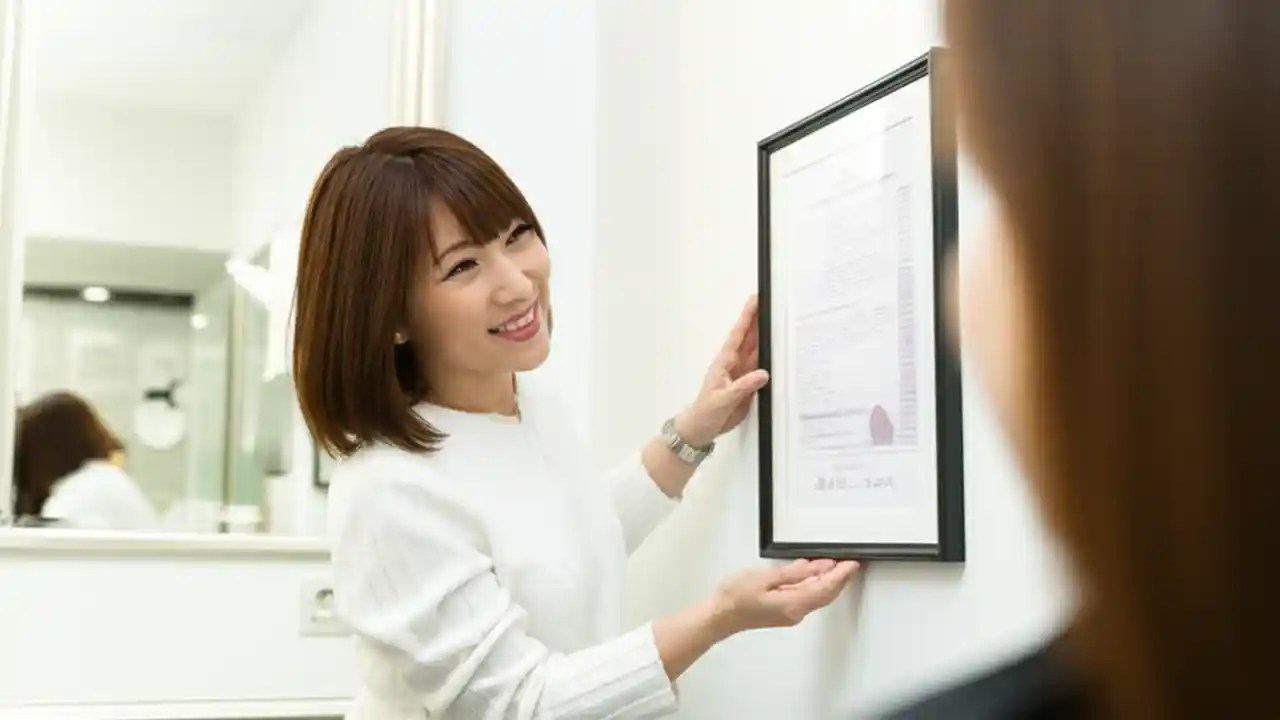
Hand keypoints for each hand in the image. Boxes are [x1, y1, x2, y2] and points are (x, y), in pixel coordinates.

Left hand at [674, 295, 768, 446]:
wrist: (703, 428)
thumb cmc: (707, 412)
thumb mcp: (723, 400)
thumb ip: (743, 386)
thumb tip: (764, 373)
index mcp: (725, 362)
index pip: (738, 335)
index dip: (747, 317)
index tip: (755, 300)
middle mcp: (735, 363)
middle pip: (750, 338)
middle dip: (759, 320)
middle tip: (771, 303)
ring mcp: (742, 373)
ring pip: (756, 350)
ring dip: (766, 336)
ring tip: (778, 321)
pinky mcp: (748, 384)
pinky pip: (761, 367)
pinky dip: (769, 358)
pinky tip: (778, 350)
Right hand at [709, 558, 859, 636]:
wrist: (719, 617)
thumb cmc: (736, 597)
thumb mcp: (764, 578)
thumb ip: (792, 573)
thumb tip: (815, 568)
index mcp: (793, 604)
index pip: (825, 589)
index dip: (841, 576)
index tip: (852, 564)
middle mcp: (796, 613)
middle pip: (825, 595)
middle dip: (839, 579)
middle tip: (849, 563)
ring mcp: (790, 614)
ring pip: (817, 597)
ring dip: (827, 582)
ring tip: (835, 566)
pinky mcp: (783, 612)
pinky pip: (806, 598)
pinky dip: (814, 586)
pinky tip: (813, 575)